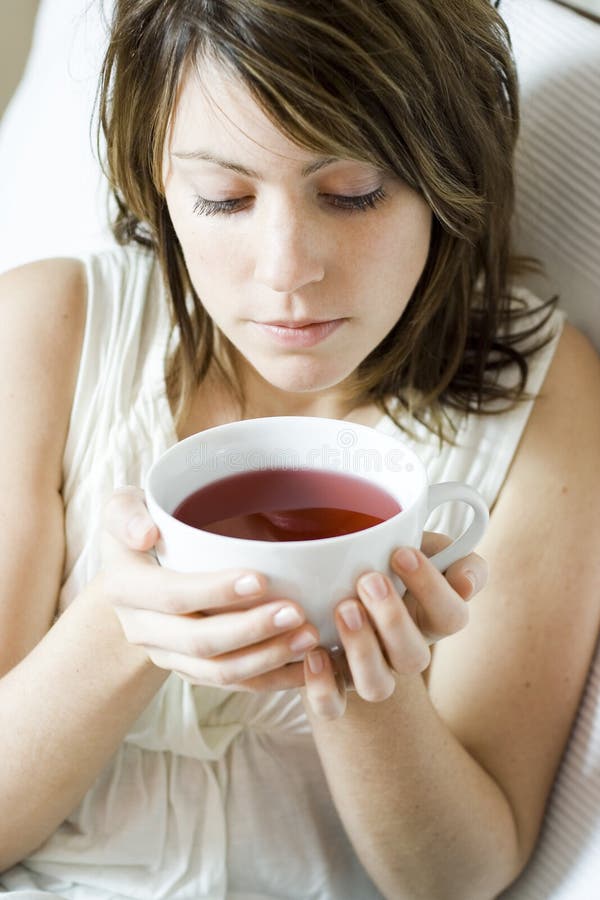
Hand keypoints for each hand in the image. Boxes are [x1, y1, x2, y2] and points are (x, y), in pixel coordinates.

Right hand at [92, 486, 318, 690]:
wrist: (137, 571)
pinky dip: (272, 679)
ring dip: (267, 658)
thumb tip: (144, 534)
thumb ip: (125, 512)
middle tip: (296, 613)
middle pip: (199, 642)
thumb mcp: (122, 507)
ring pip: (219, 671)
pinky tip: (306, 665)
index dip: (215, 592)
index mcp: (126, 588)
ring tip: (309, 638)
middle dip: (251, 630)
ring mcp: (168, 655)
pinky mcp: (193, 670)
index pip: (173, 596)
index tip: (260, 580)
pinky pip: (234, 684)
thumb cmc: (141, 527)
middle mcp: (143, 630)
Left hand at [302, 532, 487, 718]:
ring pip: (378, 687)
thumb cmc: (386, 559)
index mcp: (430, 620)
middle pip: (415, 659)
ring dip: (362, 650)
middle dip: (393, 619)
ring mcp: (369, 672)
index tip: (401, 553)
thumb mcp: (423, 548)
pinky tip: (313, 652)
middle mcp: (403, 653)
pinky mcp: (334, 684)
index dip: (431, 589)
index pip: (451, 617)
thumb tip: (465, 584)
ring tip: (343, 608)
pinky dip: (323, 687)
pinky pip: (331, 705)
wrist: (337, 580)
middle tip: (368, 580)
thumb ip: (455, 558)